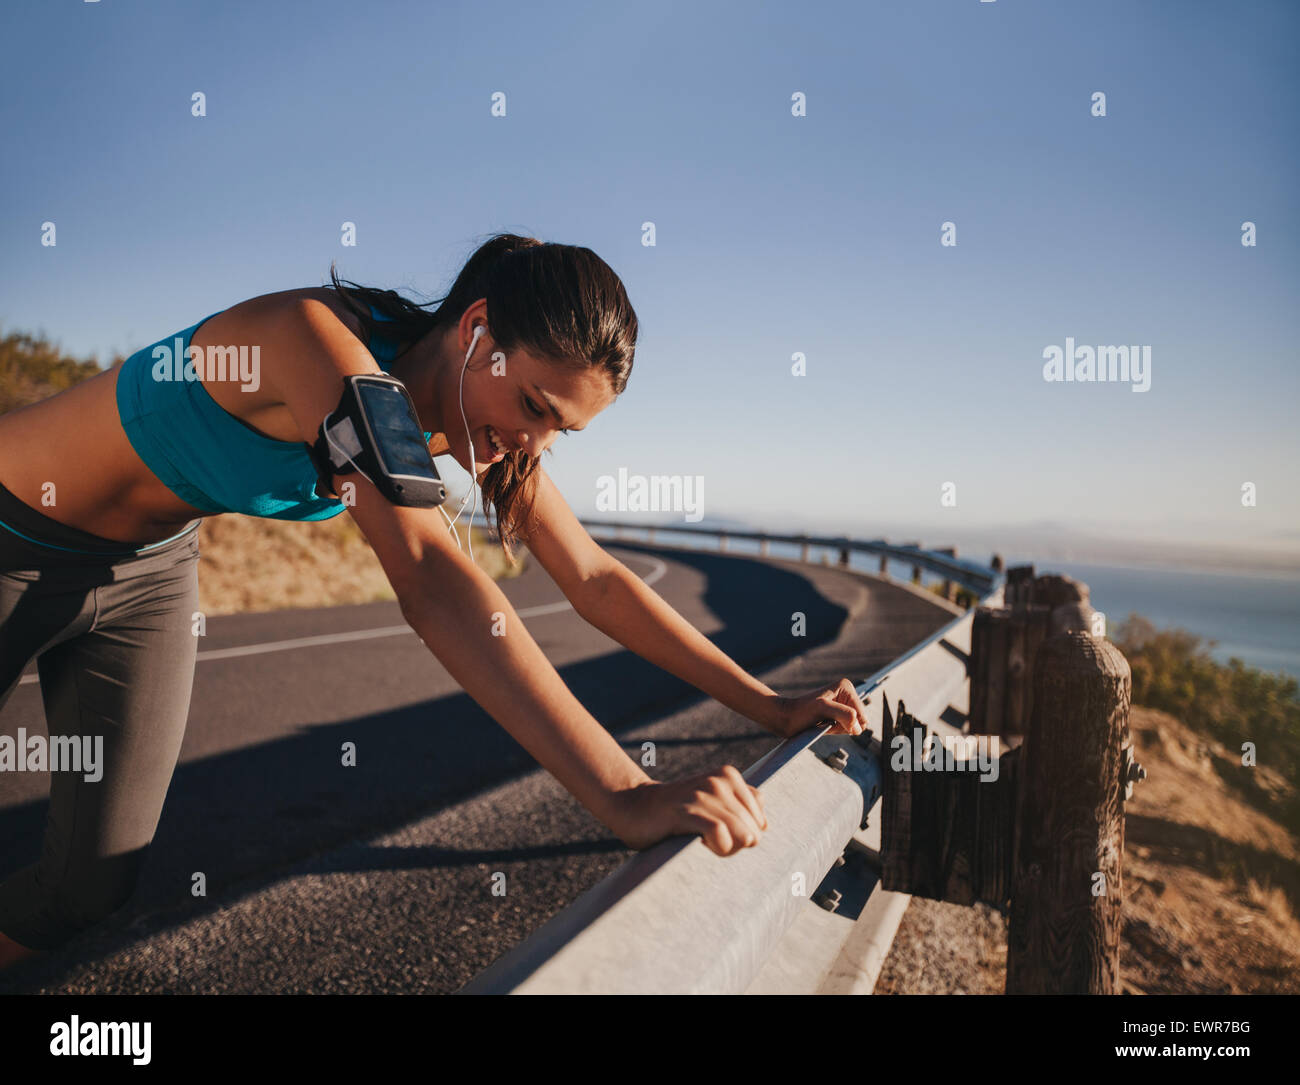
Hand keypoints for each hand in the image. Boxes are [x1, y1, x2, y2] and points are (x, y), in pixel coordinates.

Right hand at [606, 765, 767, 856]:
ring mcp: (704, 794)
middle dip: (738, 846)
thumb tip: (765, 825)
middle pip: (753, 829)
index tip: (723, 837)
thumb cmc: (675, 812)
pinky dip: (719, 848)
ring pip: (743, 834)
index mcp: (728, 776)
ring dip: (728, 850)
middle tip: (711, 844)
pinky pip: (721, 834)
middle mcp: (720, 781)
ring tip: (706, 845)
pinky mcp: (689, 811)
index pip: (760, 819)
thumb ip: (739, 806)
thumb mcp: (711, 803)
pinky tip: (701, 845)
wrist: (633, 807)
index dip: (745, 835)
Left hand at [769, 677, 867, 738]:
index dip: (848, 723)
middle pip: (859, 722)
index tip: (829, 717)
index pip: (862, 715)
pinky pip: (846, 729)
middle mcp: (846, 694)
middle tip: (826, 720)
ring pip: (853, 726)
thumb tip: (858, 726)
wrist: (786, 718)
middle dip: (844, 725)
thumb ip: (844, 714)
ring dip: (839, 728)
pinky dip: (836, 730)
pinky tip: (824, 724)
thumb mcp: (822, 709)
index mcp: (846, 687)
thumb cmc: (800, 712)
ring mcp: (842, 704)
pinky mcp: (837, 714)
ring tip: (824, 721)